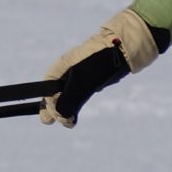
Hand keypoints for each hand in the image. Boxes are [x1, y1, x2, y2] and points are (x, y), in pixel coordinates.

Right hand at [40, 8, 162, 127]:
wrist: (124, 49)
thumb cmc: (99, 62)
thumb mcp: (81, 83)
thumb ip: (68, 100)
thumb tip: (59, 118)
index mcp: (61, 67)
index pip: (47, 89)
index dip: (47, 105)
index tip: (51, 120)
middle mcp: (68, 70)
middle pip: (57, 92)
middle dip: (57, 108)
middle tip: (62, 123)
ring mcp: (80, 74)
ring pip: (70, 94)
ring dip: (69, 107)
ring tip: (70, 121)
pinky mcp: (93, 78)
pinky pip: (81, 93)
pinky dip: (78, 102)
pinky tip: (79, 112)